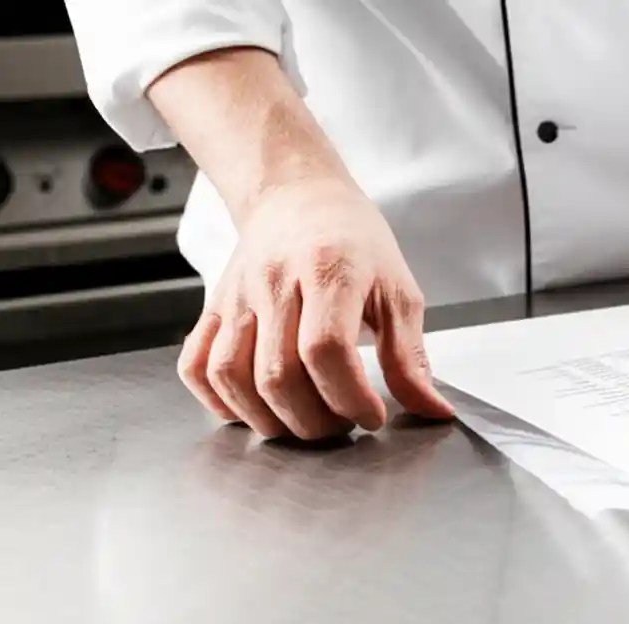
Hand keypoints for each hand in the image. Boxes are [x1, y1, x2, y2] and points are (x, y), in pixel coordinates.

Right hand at [177, 179, 454, 439]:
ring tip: (305, 421)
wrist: (296, 195)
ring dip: (269, 420)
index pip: (327, 350)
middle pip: (278, 374)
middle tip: (343, 423)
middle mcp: (276, 282)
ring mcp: (238, 296)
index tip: (372, 416)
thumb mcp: (398, 290)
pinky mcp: (214, 308)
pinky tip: (256, 409)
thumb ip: (410, 356)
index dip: (350, 397)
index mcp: (330, 270)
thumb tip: (432, 411)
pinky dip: (219, 401)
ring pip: (231, 376)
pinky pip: (195, 365)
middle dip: (314, 420)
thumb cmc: (353, 241)